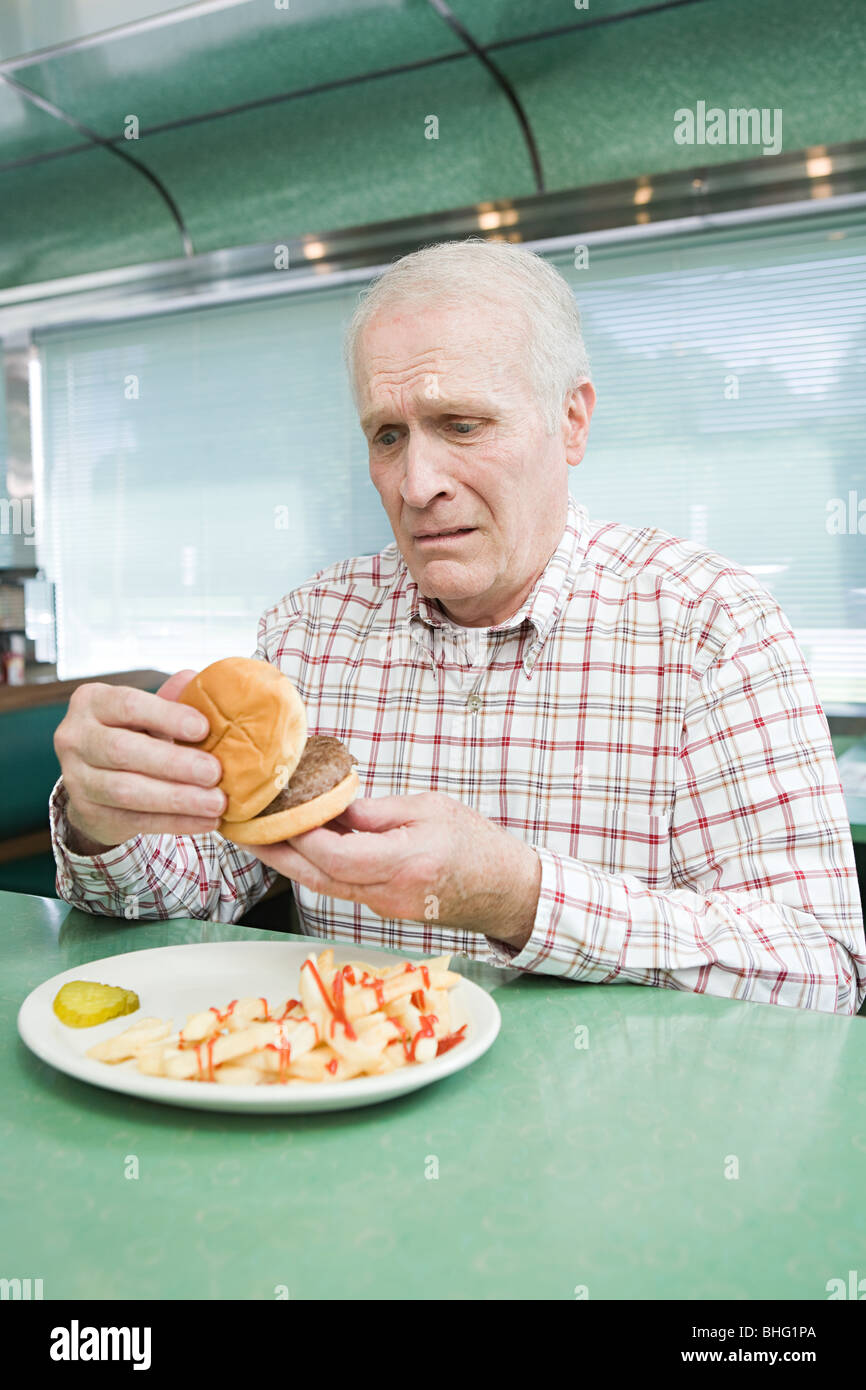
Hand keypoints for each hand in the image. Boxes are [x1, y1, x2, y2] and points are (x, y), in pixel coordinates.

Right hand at [54, 670, 226, 851]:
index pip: (128, 705)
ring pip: (127, 790)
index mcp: (92, 702)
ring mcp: (76, 778)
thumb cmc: (133, 734)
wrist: (97, 781)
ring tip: (216, 802)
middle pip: (123, 751)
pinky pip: (135, 820)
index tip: (203, 729)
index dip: (167, 717)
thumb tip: (196, 680)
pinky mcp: (87, 813)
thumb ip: (172, 698)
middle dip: (174, 763)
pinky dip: (175, 822)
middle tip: (215, 772)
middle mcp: (75, 738)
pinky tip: (206, 821)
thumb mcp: (149, 712)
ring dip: (177, 798)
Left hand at [246, 791, 541, 949]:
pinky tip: (299, 849)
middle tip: (244, 832)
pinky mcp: (382, 909)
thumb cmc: (474, 842)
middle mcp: (389, 893)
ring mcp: (384, 907)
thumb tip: (334, 809)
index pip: (338, 857)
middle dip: (276, 855)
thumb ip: (379, 813)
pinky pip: (340, 889)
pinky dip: (314, 868)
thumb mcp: (430, 808)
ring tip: (259, 838)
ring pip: (324, 887)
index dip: (302, 837)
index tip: (279, 812)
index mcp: (406, 862)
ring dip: (289, 864)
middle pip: (319, 879)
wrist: (503, 889)